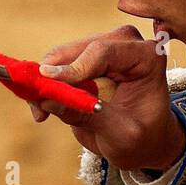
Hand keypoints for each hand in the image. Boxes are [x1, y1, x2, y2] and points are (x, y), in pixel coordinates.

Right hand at [27, 25, 185, 171]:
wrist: (143, 141)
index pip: (103, 52)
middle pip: (77, 50)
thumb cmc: (142, 138)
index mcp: (146, 56)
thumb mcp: (120, 135)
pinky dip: (45, 86)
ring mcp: (104, 46)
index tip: (49, 85)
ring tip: (42, 112)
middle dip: (54, 77)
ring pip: (60, 56)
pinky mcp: (84, 57)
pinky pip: (54, 65)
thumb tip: (46, 100)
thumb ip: (88, 116)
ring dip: (46, 83)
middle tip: (39, 106)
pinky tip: (44, 109)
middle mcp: (125, 43)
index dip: (74, 68)